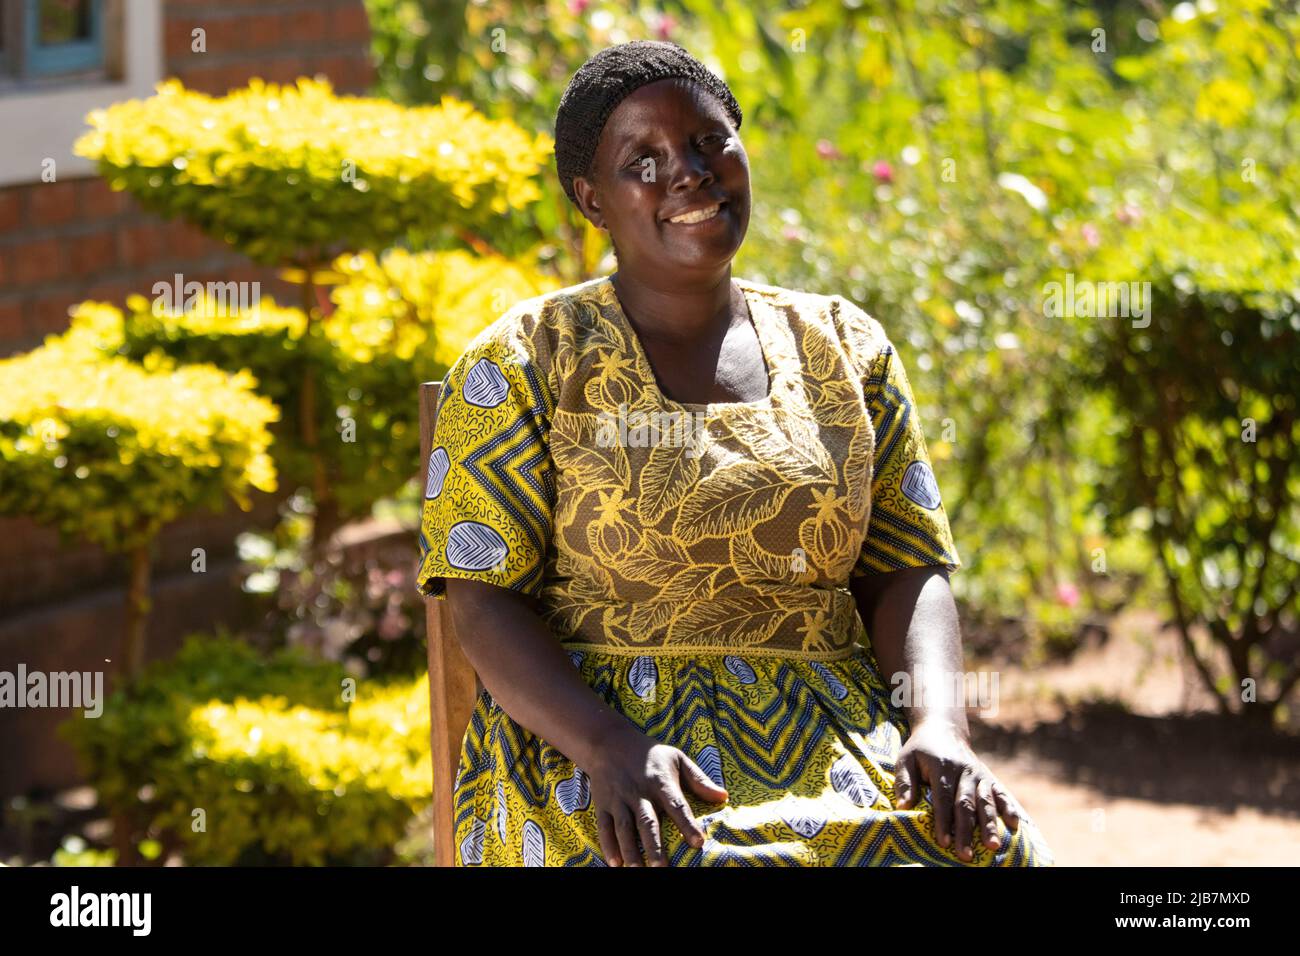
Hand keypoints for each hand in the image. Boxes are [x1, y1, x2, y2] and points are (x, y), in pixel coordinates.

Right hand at [584, 728, 728, 866]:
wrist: (609, 742)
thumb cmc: (649, 753)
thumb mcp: (677, 758)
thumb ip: (699, 779)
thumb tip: (723, 797)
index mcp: (660, 782)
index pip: (676, 805)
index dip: (687, 824)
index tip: (698, 842)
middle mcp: (639, 792)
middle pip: (647, 822)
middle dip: (654, 846)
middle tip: (662, 868)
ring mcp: (619, 799)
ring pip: (624, 828)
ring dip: (631, 851)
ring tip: (638, 870)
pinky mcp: (603, 804)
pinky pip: (605, 827)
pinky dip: (608, 846)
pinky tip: (616, 863)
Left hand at [893, 720, 1022, 861]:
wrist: (943, 728)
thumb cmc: (920, 749)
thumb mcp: (905, 759)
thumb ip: (904, 782)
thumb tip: (903, 807)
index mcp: (942, 766)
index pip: (943, 798)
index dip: (944, 821)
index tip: (944, 842)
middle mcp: (963, 771)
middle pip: (965, 804)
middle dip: (966, 831)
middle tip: (966, 854)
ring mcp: (978, 774)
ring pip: (985, 802)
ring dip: (989, 825)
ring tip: (993, 846)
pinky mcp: (988, 777)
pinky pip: (1000, 793)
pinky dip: (1008, 808)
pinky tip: (1014, 825)